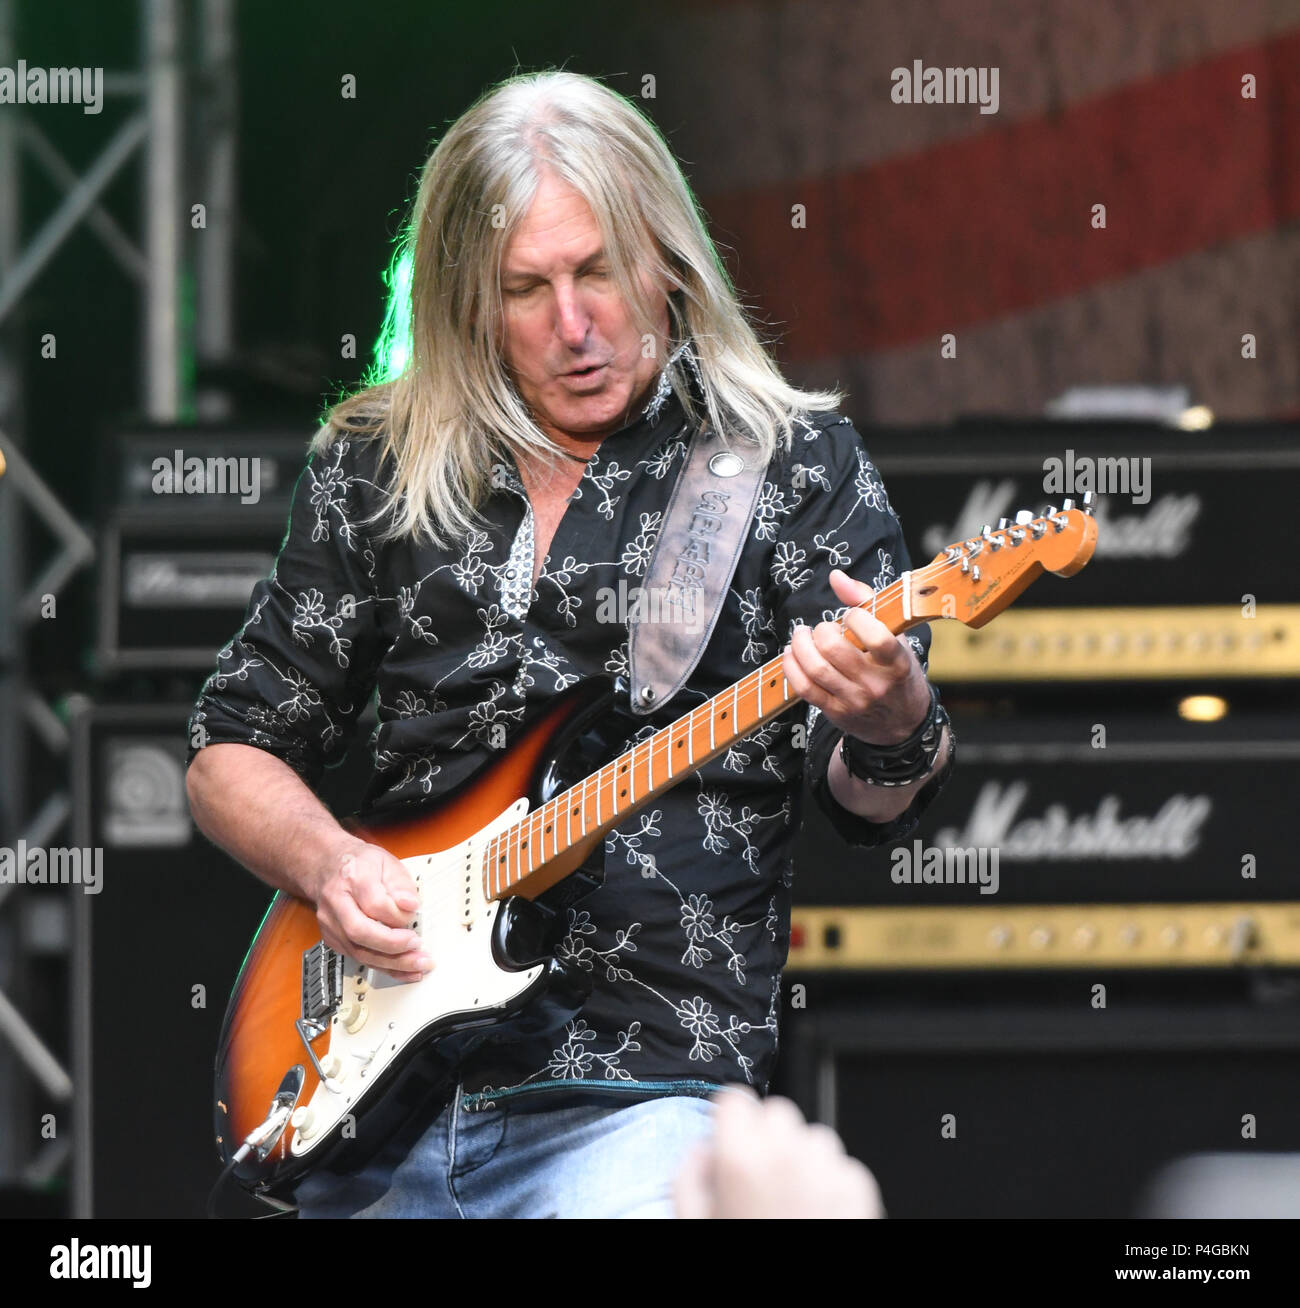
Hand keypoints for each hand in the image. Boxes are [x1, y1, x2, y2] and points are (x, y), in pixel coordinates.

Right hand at [312, 839, 432, 982]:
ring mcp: (331, 923)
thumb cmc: (361, 864)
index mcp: (353, 877)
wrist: (328, 867)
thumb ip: (401, 884)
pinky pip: (358, 959)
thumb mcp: (388, 862)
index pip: (374, 903)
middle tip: (418, 947)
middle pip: (360, 931)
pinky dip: (383, 967)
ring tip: (417, 965)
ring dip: (392, 963)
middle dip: (392, 945)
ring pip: (358, 952)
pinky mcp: (332, 939)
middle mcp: (336, 902)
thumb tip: (410, 906)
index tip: (415, 915)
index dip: (397, 914)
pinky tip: (403, 969)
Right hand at [673, 1087, 883, 1218]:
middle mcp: (787, 1156)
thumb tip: (703, 1149)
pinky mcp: (859, 1189)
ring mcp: (828, 1170)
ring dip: (800, 1157)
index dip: (729, 1119)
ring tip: (791, 1201)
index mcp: (741, 1161)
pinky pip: (841, 1164)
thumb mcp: (693, 1223)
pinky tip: (816, 1213)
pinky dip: (829, 1181)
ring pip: (811, 1136)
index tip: (729, 1136)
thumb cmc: (741, 1277)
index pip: (735, 1099)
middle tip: (760, 1177)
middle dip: (765, 1136)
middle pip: (776, 1112)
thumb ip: (690, 1176)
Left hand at [781, 568, 930, 744]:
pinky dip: (791, 667)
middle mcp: (876, 684)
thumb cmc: (898, 672)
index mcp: (897, 662)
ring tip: (801, 636)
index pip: (876, 637)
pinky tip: (791, 654)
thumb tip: (835, 576)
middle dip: (821, 631)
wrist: (904, 723)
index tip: (851, 616)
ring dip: (800, 645)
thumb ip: (867, 602)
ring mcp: (854, 700)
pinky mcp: (835, 712)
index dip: (856, 618)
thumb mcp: (897, 637)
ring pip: (816, 669)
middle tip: (822, 628)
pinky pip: (804, 688)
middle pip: (835, 651)